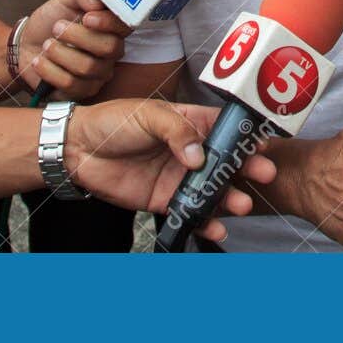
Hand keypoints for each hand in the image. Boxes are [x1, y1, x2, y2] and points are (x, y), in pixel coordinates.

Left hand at [20, 0, 128, 99]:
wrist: (25, 45)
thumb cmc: (50, 21)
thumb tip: (97, 1)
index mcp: (111, 27)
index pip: (125, 25)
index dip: (109, 23)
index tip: (87, 17)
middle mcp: (110, 53)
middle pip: (110, 48)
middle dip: (80, 37)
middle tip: (57, 27)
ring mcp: (98, 74)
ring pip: (88, 67)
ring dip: (60, 53)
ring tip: (47, 45)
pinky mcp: (81, 92)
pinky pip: (71, 84)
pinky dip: (50, 70)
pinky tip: (40, 61)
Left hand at [66, 100, 275, 241]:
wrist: (79, 149)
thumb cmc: (114, 121)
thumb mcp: (148, 115)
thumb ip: (176, 132)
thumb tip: (199, 156)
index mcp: (189, 123)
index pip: (224, 128)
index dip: (245, 135)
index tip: (262, 143)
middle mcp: (189, 151)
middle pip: (225, 161)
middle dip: (246, 168)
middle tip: (263, 174)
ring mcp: (178, 177)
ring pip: (212, 189)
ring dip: (229, 198)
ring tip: (242, 204)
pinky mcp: (164, 199)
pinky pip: (190, 211)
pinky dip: (205, 222)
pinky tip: (217, 227)